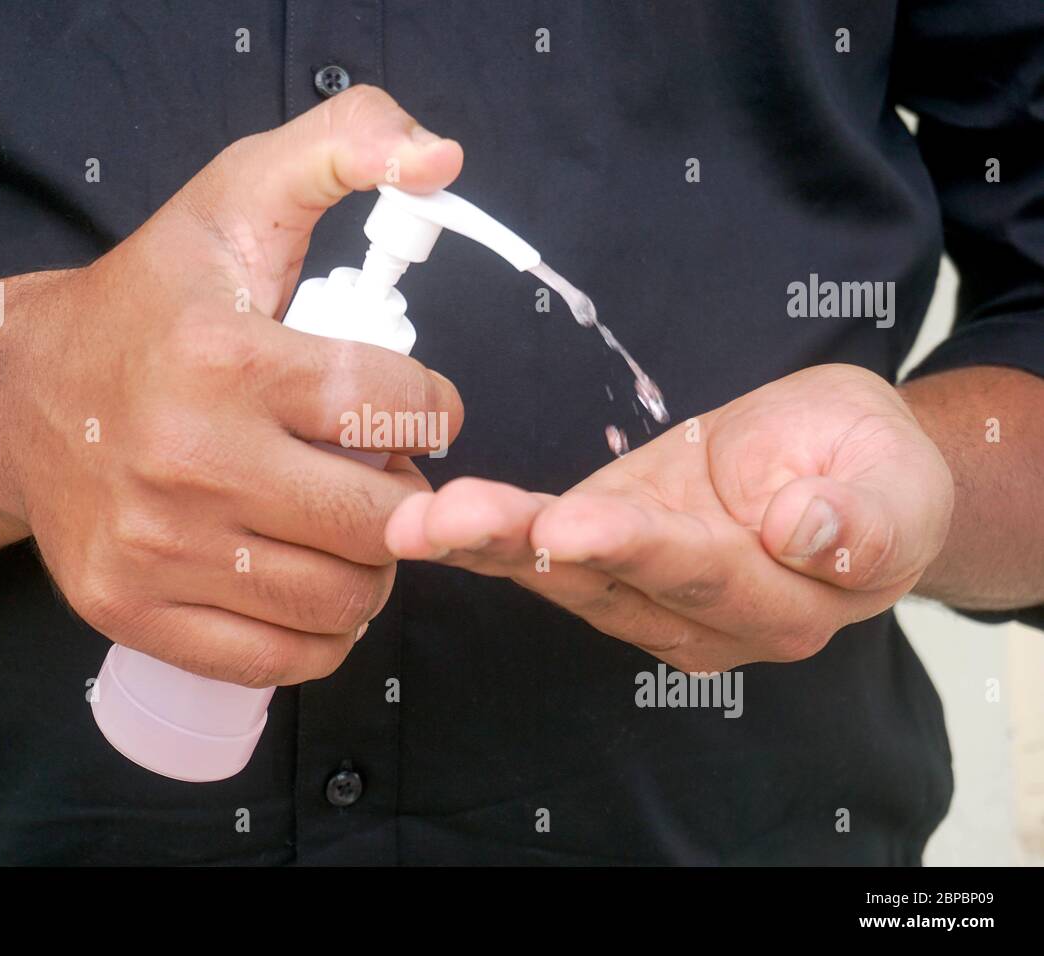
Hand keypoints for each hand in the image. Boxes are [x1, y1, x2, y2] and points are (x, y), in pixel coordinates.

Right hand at [0, 87, 463, 685]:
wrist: (19, 397)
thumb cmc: (151, 304)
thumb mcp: (236, 198)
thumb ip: (341, 147)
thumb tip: (441, 155)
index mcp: (223, 357)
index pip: (394, 408)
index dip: (432, 411)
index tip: (415, 409)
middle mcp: (186, 459)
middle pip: (378, 522)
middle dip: (408, 501)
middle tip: (381, 475)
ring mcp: (154, 547)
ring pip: (339, 599)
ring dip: (371, 569)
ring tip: (344, 526)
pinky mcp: (130, 609)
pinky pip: (280, 660)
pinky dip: (321, 635)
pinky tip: (311, 583)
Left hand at [386, 364, 953, 671]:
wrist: (838, 461)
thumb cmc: (872, 469)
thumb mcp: (901, 483)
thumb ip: (867, 520)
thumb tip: (807, 534)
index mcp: (778, 602)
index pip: (698, 577)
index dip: (632, 551)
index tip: (568, 529)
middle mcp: (696, 615)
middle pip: (603, 582)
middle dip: (520, 549)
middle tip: (446, 522)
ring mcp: (641, 587)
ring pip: (556, 571)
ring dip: (482, 544)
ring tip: (416, 520)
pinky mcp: (602, 546)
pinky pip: (539, 541)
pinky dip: (484, 532)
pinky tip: (427, 520)